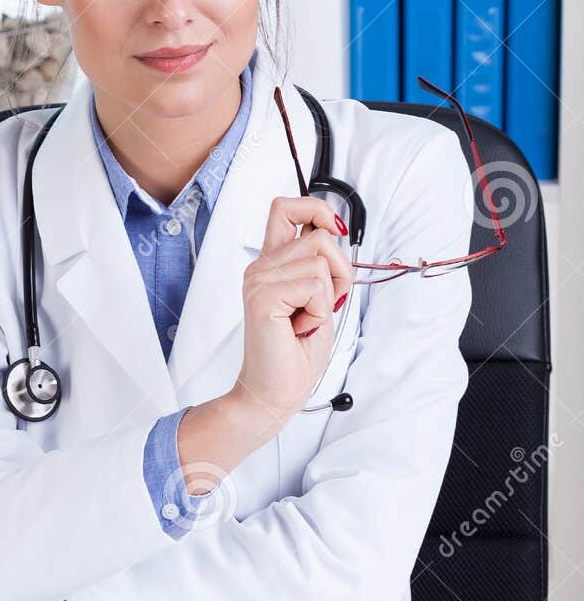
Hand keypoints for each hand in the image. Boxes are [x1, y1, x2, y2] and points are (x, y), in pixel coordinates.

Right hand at [234, 194, 353, 433]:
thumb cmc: (295, 353)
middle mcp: (261, 267)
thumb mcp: (319, 299)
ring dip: (330, 294)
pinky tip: (300, 327)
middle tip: (327, 303)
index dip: (315, 208)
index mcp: (272, 263)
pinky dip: (320, 310)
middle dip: (340, 269)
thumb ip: (320, 265)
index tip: (334, 229)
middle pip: (319, 235)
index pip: (285, 207)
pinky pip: (315, 285)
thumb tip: (334, 233)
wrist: (275, 392)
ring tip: (308, 319)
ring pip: (321, 260)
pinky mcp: (263, 296)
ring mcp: (259, 280)